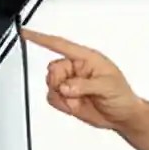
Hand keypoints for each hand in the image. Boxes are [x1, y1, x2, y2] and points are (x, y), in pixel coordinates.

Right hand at [20, 28, 146, 130]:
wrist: (123, 116)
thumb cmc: (122, 96)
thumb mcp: (108, 87)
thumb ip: (84, 85)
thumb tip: (66, 86)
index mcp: (87, 58)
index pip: (60, 44)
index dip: (42, 38)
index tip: (26, 32)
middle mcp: (76, 68)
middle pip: (53, 69)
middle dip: (60, 82)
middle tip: (74, 91)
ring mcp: (70, 83)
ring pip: (50, 84)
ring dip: (62, 95)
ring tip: (80, 100)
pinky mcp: (66, 97)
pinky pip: (52, 97)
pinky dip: (61, 104)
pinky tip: (75, 105)